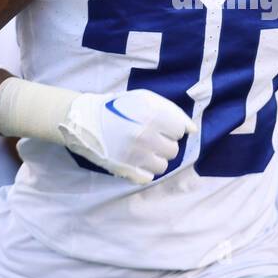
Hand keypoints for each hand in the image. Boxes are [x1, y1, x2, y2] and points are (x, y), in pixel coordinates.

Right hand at [58, 89, 195, 184]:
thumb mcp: (145, 99)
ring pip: (163, 166)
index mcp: (152, 115)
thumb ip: (172, 111)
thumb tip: (192, 130)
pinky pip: (148, 177)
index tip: (159, 128)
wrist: (85, 120)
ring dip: (155, 159)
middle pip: (173, 150)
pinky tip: (135, 160)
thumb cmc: (118, 107)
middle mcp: (146, 135)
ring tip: (142, 151)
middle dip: (164, 145)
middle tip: (149, 139)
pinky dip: (144, 171)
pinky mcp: (126, 169)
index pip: (179, 130)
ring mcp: (136, 155)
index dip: (170, 129)